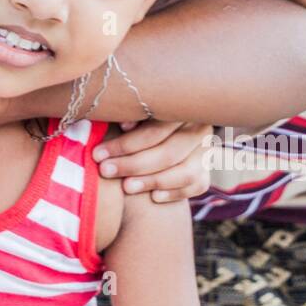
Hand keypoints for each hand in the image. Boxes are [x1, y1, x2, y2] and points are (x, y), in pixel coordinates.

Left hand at [92, 121, 211, 201]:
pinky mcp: (206, 169)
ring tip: (125, 186)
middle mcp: (199, 127)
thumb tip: (122, 124)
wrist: (160, 130)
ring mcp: (206, 150)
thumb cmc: (136, 117)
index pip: (155, 130)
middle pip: (168, 152)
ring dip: (152, 181)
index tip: (98, 153)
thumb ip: (129, 116)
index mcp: (181, 108)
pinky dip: (175, 192)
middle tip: (105, 170)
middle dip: (132, 164)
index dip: (126, 144)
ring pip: (185, 172)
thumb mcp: (134, 112)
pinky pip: (197, 185)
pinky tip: (153, 197)